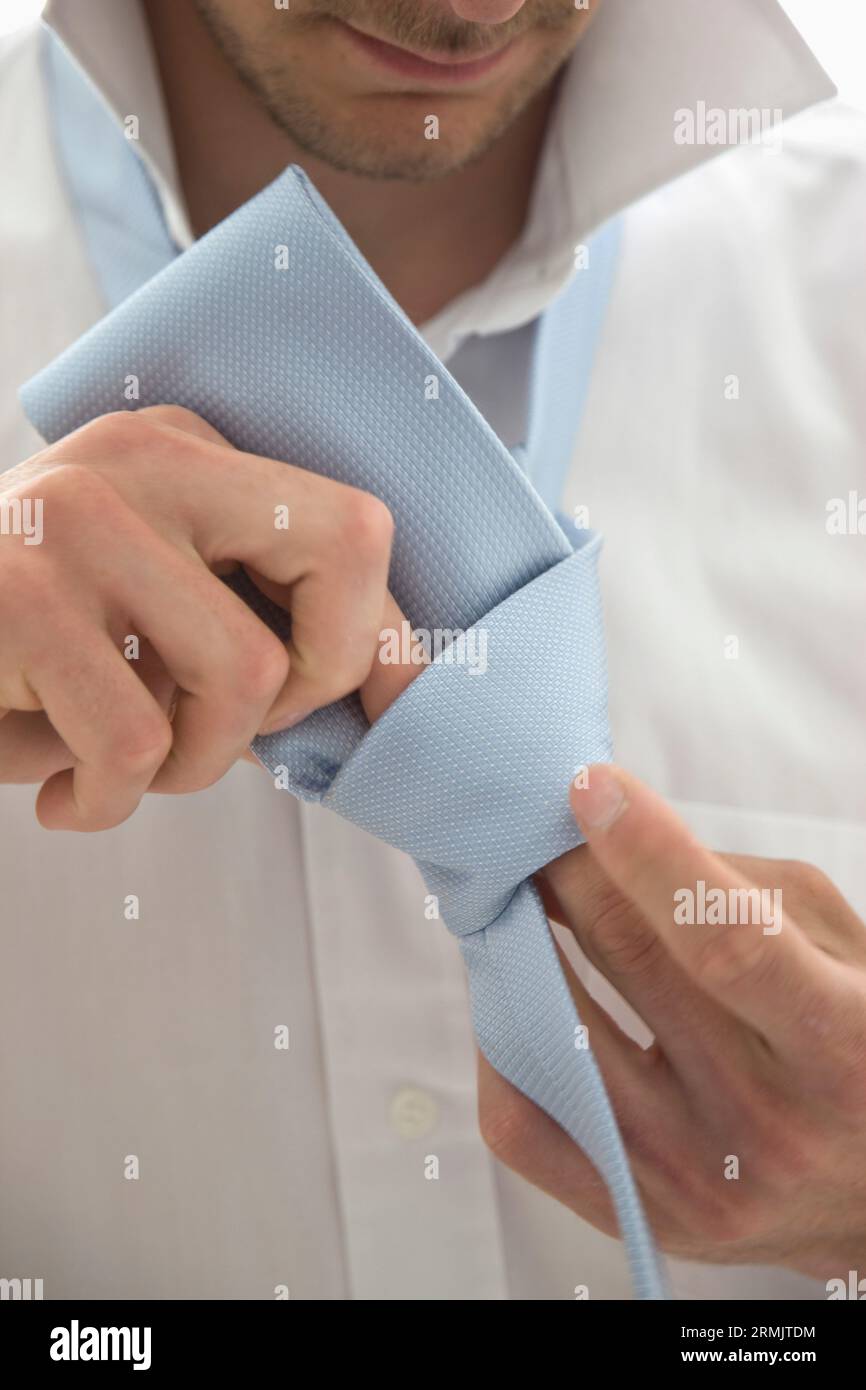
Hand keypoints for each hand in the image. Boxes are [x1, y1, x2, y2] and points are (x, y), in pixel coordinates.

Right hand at [0, 405, 395, 827]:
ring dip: (194, 765)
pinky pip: (138, 744)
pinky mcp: (15, 596)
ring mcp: (74, 518)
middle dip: (312, 681)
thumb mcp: (152, 622)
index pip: (354, 525)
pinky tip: (62, 799)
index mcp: (181, 451)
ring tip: (122, 769)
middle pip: (340, 551)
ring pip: (245, 674)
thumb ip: (262, 624)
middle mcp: (137, 460)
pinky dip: (107, 805)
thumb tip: (404, 675)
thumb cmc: (24, 661)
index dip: (375, 634)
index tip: (342, 706)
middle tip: (228, 730)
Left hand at [478, 764, 865, 1278]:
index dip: (649, 854)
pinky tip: (516, 992)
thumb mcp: (844, 948)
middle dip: (568, 874)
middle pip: (632, 967)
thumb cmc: (857, 1042)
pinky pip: (522, 1122)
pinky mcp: (635, 1215)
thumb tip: (616, 837)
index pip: (727, 940)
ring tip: (519, 898)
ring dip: (521, 943)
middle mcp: (770, 1128)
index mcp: (843, 1049)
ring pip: (560, 1037)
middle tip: (534, 830)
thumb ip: (742, 889)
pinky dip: (498, 1040)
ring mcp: (696, 1184)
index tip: (589, 787)